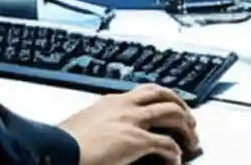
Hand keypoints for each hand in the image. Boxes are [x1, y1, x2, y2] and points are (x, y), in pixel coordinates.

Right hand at [58, 84, 198, 164]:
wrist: (57, 150)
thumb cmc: (66, 142)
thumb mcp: (85, 125)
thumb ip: (101, 124)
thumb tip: (109, 135)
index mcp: (111, 101)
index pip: (145, 91)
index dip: (163, 98)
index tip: (171, 106)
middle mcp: (124, 106)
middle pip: (164, 95)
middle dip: (182, 106)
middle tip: (190, 120)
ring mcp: (131, 121)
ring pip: (172, 113)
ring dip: (187, 127)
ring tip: (192, 140)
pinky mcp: (136, 140)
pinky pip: (168, 144)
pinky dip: (176, 153)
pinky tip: (176, 161)